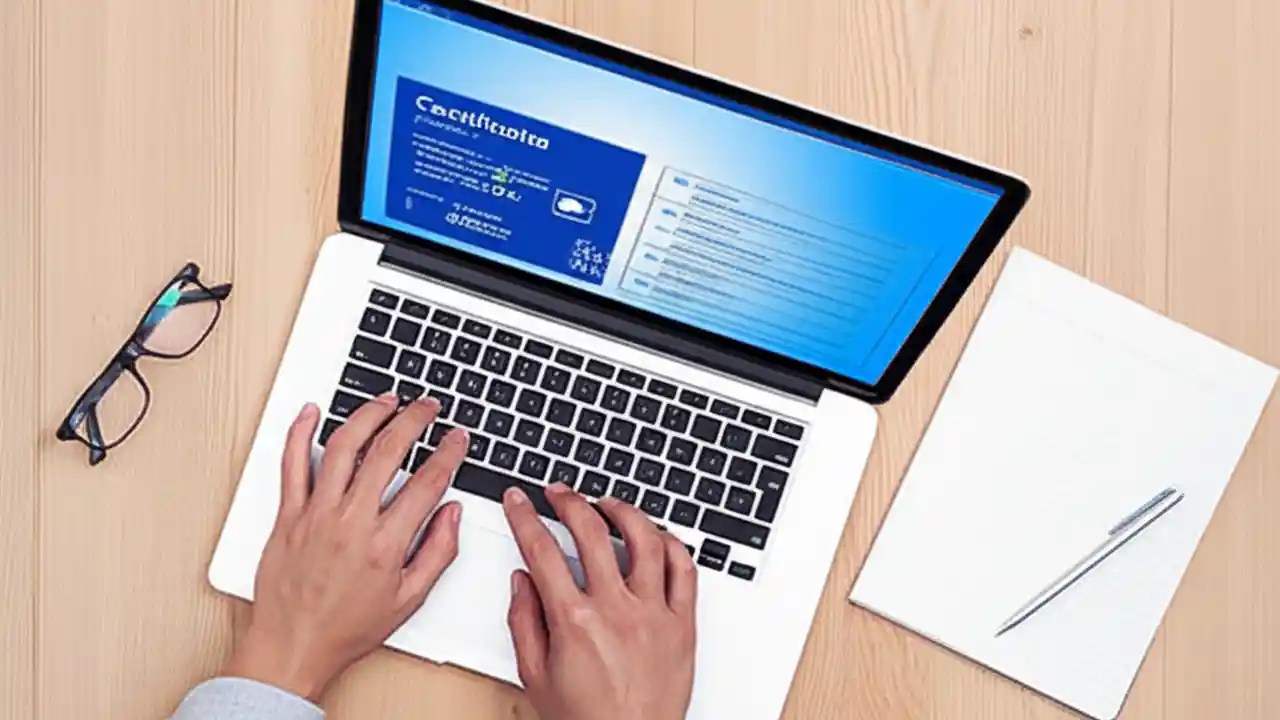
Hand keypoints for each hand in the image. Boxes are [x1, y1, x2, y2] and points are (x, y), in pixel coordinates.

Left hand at [223, 394, 467, 701]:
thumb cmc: (346, 629)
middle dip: (414, 420)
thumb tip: (452, 514)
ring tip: (386, 400)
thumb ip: (438, 552)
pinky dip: (299, 432)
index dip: (448, 453)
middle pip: (388, 452)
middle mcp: (349, 522)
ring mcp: (315, 514)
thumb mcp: (408, 599)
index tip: (456, 438)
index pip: (427, 483)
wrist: (292, 646)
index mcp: (384, 545)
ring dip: (368, 415)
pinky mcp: (287, 515)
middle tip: (427, 407)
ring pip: (343, 447)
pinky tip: (311, 412)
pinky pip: (291, 464)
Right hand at [504, 484, 697, 719]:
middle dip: (569, 501)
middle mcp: (616, 610)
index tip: (519, 501)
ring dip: (623, 511)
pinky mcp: (683, 623)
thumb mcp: (535, 676)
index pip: (541, 550)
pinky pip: (684, 569)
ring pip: (645, 539)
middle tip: (558, 492)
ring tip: (607, 503)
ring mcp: (654, 613)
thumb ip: (523, 621)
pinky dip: (671, 543)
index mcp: (574, 621)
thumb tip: (521, 579)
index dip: (525, 517)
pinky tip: (655, 535)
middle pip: (591, 531)